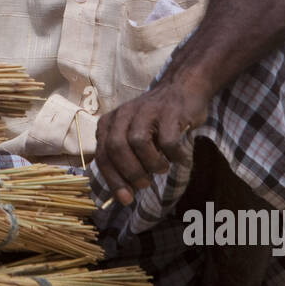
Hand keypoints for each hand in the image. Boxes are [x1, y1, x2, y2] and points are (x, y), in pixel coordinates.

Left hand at [94, 74, 211, 205]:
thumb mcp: (131, 134)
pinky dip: (174, 155)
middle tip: (144, 184)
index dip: (113, 181)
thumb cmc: (155, 120)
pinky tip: (179, 158)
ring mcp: (146, 111)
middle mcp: (123, 114)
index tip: (126, 199)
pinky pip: (168, 141)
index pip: (103, 155)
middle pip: (116, 149)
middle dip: (130, 173)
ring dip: (151, 163)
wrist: (181, 87)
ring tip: (162, 168)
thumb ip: (123, 157)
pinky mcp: (169, 112)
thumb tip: (123, 194)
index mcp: (109, 123)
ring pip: (138, 143)